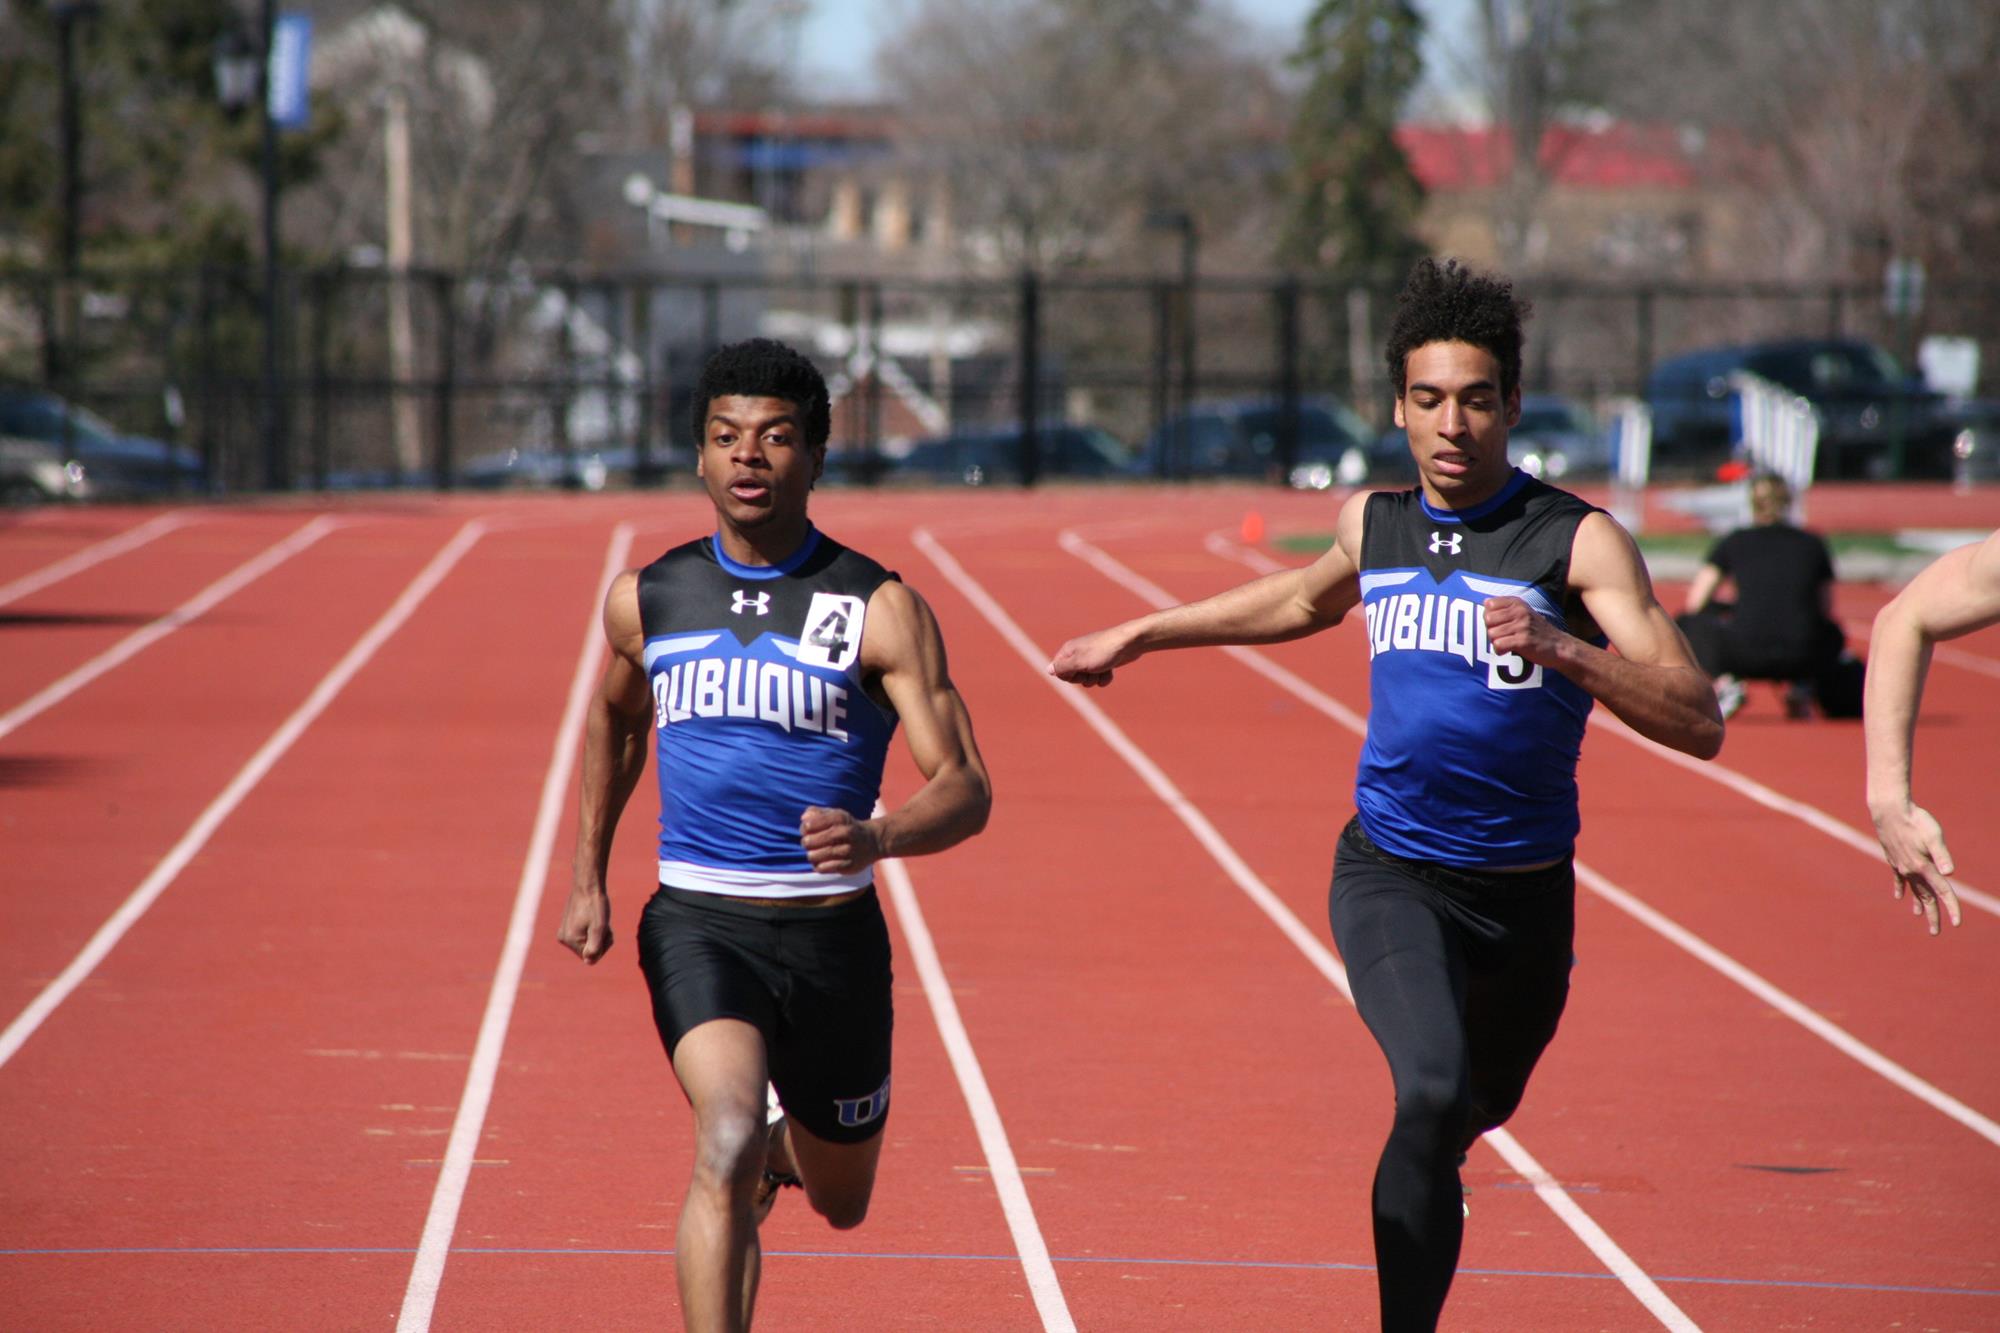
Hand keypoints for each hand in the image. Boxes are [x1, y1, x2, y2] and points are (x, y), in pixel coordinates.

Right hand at [557, 881, 613, 962]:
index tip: (605, 930)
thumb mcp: (600, 927)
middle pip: (589, 951)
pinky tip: (593, 917)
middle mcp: (564, 939)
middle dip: (600, 940)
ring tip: (599, 919)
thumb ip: (595, 947)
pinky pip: (584, 935)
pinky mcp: (568, 926)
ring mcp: (565, 932)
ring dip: (598, 934)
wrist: (588, 885)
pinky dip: (592, 929)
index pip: (592, 957)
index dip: (603, 945)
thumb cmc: (595, 905)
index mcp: (570, 940)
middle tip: (603, 923)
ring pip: (588, 943)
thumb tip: (589, 962)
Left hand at [801, 806, 883, 873]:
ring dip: (811, 855)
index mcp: (839, 818)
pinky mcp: (848, 865)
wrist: (872, 841)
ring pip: (815, 856)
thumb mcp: (835, 814)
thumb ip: (817, 813)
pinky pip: (823, 868)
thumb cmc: (846, 827)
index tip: (807, 830)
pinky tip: (822, 861)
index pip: (809, 825)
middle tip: (809, 843)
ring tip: (815, 853)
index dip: (804, 829)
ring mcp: (848, 850)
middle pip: (810, 841)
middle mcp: (845, 832)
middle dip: (806, 843)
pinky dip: (819, 865)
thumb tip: (803, 819)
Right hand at [1049, 625, 1137, 686]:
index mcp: (1069, 650)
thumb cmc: (1103, 651)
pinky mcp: (1103, 663)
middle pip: (1073, 677)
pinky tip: (1111, 670)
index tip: (1079, 670)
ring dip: (1095, 678)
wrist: (1130, 643)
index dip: (1069, 676)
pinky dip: (1105, 677)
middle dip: (1083, 678)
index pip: (1059, 672)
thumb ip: (1062, 667)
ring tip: (1103, 668)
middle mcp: (1078, 654)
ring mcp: (1091, 659)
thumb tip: (1049, 670)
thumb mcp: (1080, 661)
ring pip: (1087, 680)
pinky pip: (1099, 678)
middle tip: (1092, 669)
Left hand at [1483, 596, 1565, 666]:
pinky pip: (1498, 645)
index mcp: (1518, 603)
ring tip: (1507, 643)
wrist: (1559, 646)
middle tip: (1502, 636)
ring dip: (1496, 642)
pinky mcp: (1523, 641)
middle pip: (1488, 619)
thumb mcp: (1524, 613)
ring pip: (1491, 633)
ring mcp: (1522, 626)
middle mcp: (1520, 611)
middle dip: (1491, 630)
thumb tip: (1485, 602)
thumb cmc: (1537, 630)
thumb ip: (1506, 607)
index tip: (1499, 624)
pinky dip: (1499, 650)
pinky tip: (1508, 650)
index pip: (1489, 604)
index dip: (1490, 617)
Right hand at [1870, 802, 1962, 936]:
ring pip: (1912, 890)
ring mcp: (1901, 866)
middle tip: (1935, 932)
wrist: (1888, 810)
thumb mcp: (1933, 835)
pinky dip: (1900, 889)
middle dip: (1932, 916)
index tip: (1958, 924)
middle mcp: (1911, 871)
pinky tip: (1899, 897)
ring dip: (1918, 904)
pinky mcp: (1894, 859)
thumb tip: (1950, 873)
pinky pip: (1898, 879)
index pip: (1942, 892)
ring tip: (1921, 916)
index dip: (1952, 908)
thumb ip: (1941, 854)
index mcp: (1924, 867)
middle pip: (1925, 898)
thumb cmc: (1915, 820)